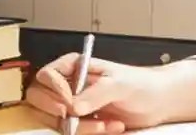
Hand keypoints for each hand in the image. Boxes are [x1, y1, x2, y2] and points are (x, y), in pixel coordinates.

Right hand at [24, 54, 195, 132]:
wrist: (157, 103)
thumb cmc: (140, 84)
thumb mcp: (119, 83)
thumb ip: (96, 92)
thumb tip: (74, 105)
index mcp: (73, 66)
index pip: (46, 75)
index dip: (53, 90)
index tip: (68, 101)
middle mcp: (67, 85)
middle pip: (38, 98)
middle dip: (54, 109)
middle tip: (72, 114)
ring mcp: (71, 106)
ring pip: (54, 120)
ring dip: (79, 126)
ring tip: (106, 123)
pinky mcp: (80, 123)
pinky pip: (70, 132)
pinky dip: (89, 133)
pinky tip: (110, 126)